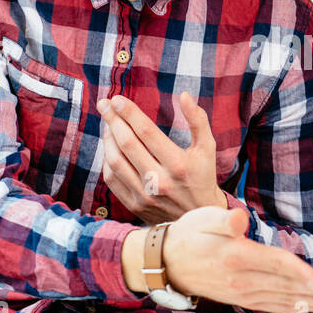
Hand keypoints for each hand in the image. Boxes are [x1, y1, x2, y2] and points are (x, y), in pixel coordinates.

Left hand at [97, 91, 224, 223]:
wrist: (199, 217)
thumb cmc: (202, 177)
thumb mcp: (207, 148)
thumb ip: (198, 120)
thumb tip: (183, 96)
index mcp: (178, 164)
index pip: (146, 131)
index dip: (129, 112)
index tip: (117, 99)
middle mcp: (159, 181)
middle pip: (127, 143)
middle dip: (113, 120)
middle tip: (105, 104)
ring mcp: (145, 195)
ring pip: (115, 161)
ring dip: (108, 138)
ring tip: (108, 124)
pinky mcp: (134, 205)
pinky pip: (112, 179)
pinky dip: (107, 159)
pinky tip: (110, 147)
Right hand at [161, 205, 312, 312]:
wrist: (165, 262)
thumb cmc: (188, 236)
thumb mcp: (203, 219)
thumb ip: (224, 221)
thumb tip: (239, 220)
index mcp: (236, 256)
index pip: (277, 265)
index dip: (302, 275)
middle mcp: (241, 278)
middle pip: (285, 286)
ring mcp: (241, 291)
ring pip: (281, 298)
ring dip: (308, 303)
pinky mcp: (240, 297)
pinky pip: (270, 305)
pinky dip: (290, 308)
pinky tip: (305, 308)